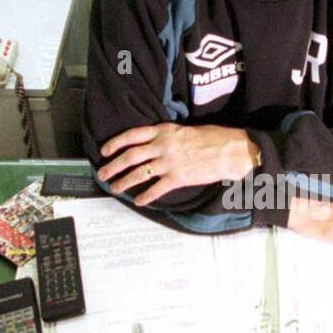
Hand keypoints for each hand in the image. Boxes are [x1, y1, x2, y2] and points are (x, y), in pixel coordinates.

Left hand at [97, 123, 259, 206]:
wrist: (230, 150)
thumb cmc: (212, 137)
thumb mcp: (184, 130)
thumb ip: (167, 137)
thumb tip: (154, 146)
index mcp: (164, 131)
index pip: (132, 135)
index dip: (115, 143)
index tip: (104, 151)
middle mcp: (162, 145)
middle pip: (130, 156)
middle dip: (113, 166)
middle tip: (102, 174)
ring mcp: (169, 162)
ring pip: (139, 173)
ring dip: (124, 182)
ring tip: (114, 188)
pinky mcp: (178, 178)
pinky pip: (156, 189)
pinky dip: (145, 196)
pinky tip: (138, 201)